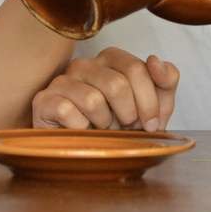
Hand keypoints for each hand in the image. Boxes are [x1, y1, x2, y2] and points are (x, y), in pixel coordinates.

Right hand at [31, 49, 179, 129]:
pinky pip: (69, 113)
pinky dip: (83, 130)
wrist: (89, 153)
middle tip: (126, 128)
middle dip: (129, 115)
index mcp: (110, 58)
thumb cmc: (123, 127)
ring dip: (105, 124)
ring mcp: (62, 81)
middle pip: (116, 84)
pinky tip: (83, 131)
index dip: (149, 101)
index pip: (136, 69)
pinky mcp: (44, 100)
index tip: (152, 124)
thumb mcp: (156, 105)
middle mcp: (84, 64)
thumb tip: (155, 60)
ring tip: (103, 129)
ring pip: (93, 100)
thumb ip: (166, 80)